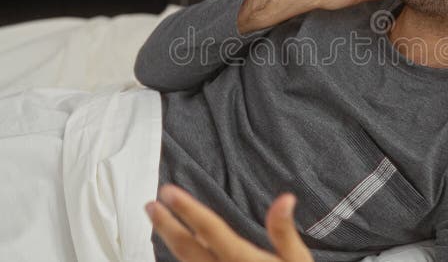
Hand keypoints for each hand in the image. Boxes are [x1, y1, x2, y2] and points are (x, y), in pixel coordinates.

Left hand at [146, 184, 313, 261]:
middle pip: (186, 247)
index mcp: (241, 259)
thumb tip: (285, 199)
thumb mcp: (296, 261)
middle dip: (167, 225)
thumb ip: (284, 232)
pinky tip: (180, 251)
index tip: (169, 192)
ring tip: (160, 223)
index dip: (187, 209)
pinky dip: (185, 259)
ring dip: (170, 242)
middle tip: (150, 205)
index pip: (209, 229)